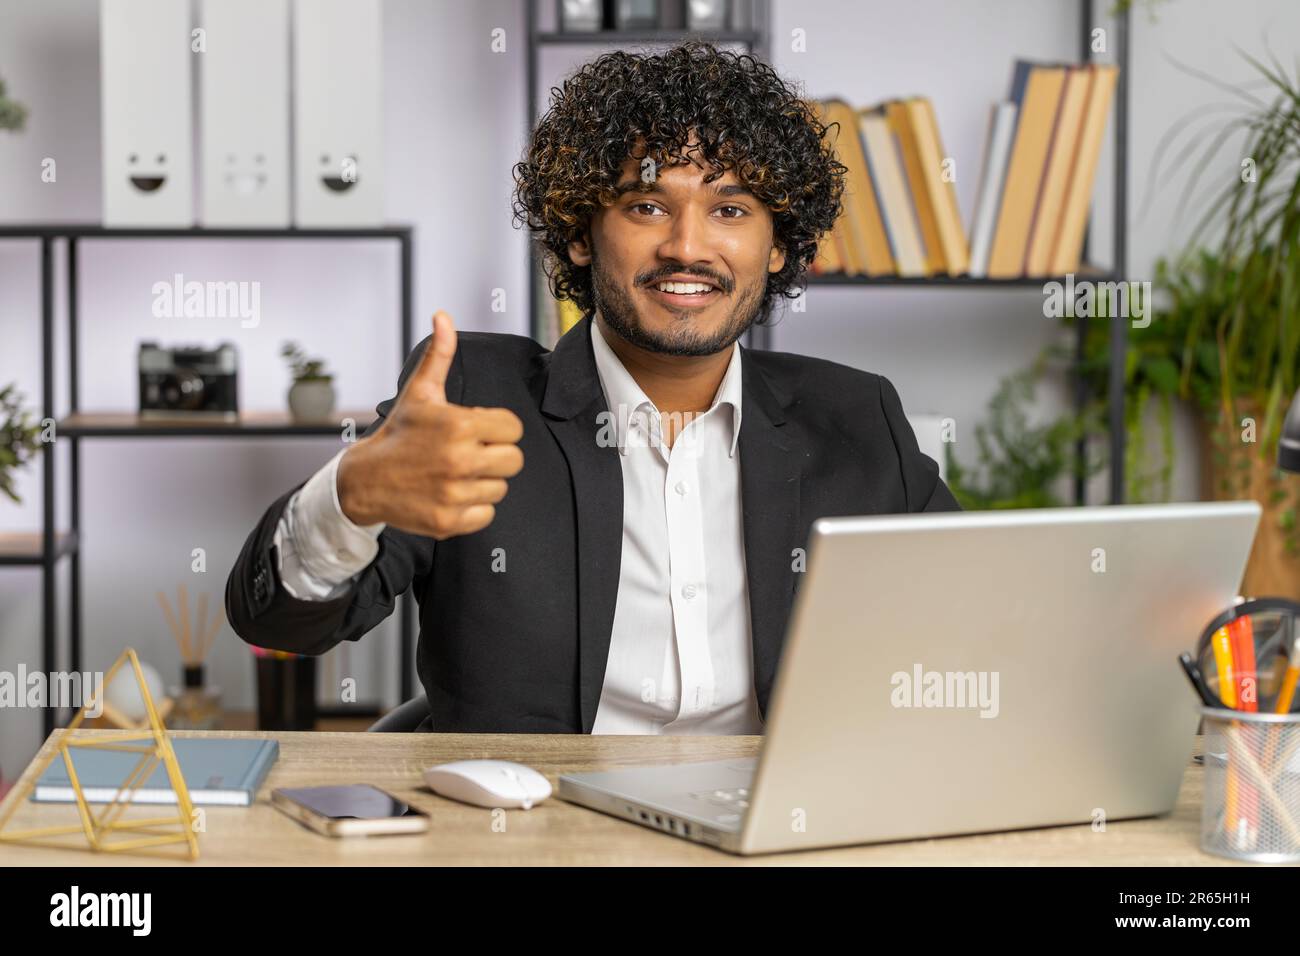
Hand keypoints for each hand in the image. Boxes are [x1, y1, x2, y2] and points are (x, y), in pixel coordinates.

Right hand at [337, 311, 523, 538]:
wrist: (365, 479)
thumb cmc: (400, 433)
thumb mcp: (420, 391)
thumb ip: (440, 355)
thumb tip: (444, 316)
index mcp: (459, 425)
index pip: (513, 429)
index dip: (498, 429)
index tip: (478, 431)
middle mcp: (459, 460)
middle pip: (514, 460)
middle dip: (495, 456)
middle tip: (471, 454)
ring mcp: (454, 493)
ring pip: (500, 488)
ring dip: (484, 482)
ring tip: (457, 474)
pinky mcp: (449, 521)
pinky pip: (486, 515)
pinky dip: (473, 508)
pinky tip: (452, 494)